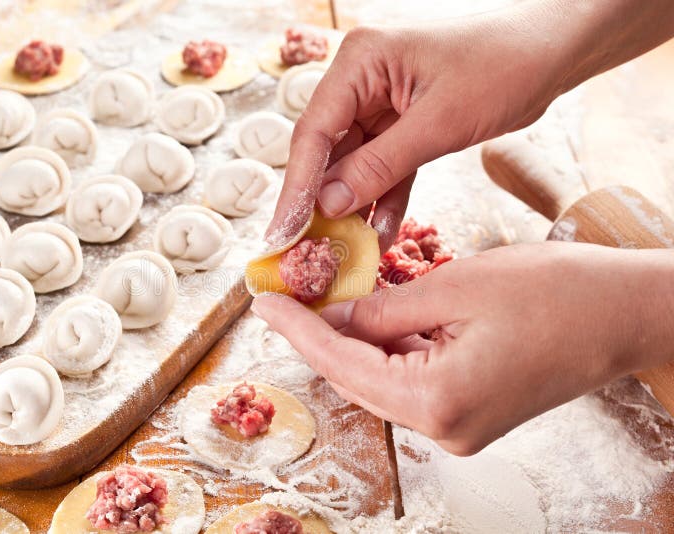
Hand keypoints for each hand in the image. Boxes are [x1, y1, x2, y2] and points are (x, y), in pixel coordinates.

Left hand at [251, 242, 673, 454]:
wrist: (625, 314)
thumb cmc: (556, 294)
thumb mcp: (456, 286)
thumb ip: (384, 306)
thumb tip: (336, 314)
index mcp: (437, 401)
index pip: (342, 364)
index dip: (298, 330)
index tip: (263, 303)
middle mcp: (444, 428)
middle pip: (358, 378)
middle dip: (322, 335)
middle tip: (286, 297)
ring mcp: (459, 426)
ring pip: (383, 379)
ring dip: (355, 340)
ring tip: (323, 298)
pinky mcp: (470, 412)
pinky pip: (412, 379)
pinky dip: (389, 348)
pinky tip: (373, 314)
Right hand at [266, 9, 570, 250]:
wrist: (553, 50)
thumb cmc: (504, 66)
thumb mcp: (440, 123)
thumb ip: (380, 165)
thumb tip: (328, 204)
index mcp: (360, 62)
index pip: (314, 131)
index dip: (297, 186)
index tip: (285, 232)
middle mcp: (362, 80)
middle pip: (327, 150)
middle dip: (321, 201)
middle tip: (307, 251)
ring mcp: (382, 101)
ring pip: (354, 163)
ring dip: (354, 206)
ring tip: (344, 250)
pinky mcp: (404, 122)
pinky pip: (386, 167)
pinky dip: (386, 198)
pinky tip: (380, 233)